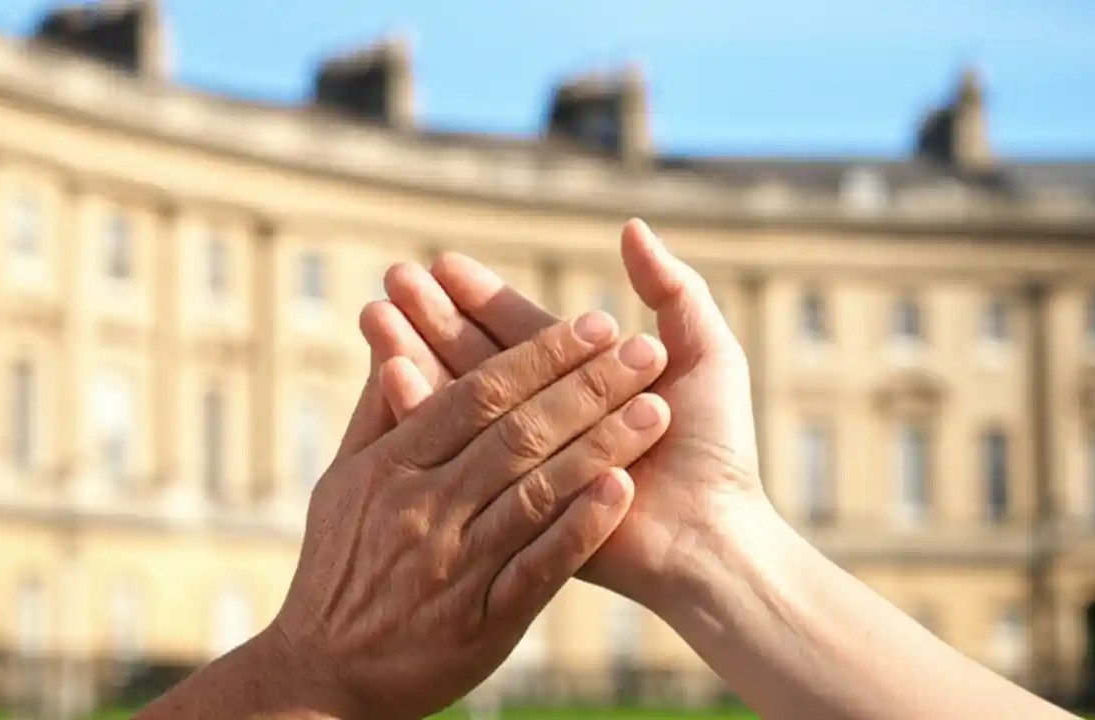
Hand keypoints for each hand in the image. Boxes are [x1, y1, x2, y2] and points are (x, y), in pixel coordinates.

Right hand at [270, 311, 670, 718]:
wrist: (320, 675)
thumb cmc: (336, 567)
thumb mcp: (342, 482)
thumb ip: (378, 413)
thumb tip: (395, 343)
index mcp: (392, 465)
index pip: (477, 395)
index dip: (540, 356)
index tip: (594, 324)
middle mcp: (425, 508)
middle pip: (518, 434)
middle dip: (588, 386)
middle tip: (645, 350)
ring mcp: (455, 565)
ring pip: (536, 492)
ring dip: (600, 446)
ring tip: (656, 409)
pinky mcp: (483, 620)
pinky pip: (540, 566)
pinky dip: (582, 527)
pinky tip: (624, 490)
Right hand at [370, 219, 766, 604]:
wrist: (718, 538)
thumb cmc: (716, 448)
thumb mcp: (705, 356)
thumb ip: (672, 290)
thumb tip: (628, 226)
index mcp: (579, 385)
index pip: (517, 333)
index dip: (479, 297)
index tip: (438, 263)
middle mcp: (546, 423)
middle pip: (478, 361)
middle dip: (434, 317)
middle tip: (392, 279)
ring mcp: (522, 469)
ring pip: (459, 403)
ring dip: (418, 357)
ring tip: (376, 318)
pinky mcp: (509, 511)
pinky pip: (459, 459)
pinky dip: (430, 418)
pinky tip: (392, 379)